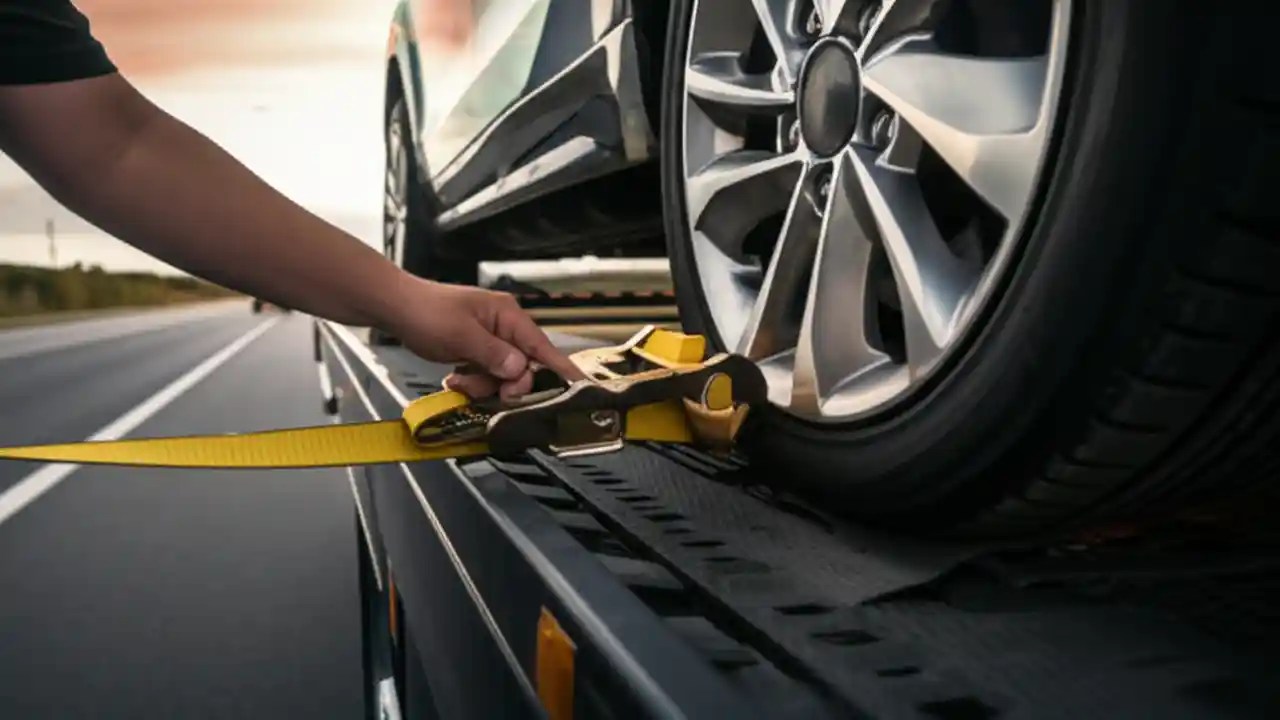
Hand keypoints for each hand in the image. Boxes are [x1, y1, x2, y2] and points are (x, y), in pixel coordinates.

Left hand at [384, 276, 583, 398]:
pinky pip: (486, 375)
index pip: (542, 347)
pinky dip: (472, 381)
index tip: (580, 388)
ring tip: (457, 379)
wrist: (395, 307)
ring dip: (483, 384)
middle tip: (486, 389)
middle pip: (523, 368)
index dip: (560, 369)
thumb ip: (494, 356)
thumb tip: (521, 372)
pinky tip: (454, 377)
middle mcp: (505, 328)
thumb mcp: (461, 336)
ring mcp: (490, 340)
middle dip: (505, 383)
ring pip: (503, 376)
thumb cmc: (427, 313)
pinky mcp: (476, 351)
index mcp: (508, 316)